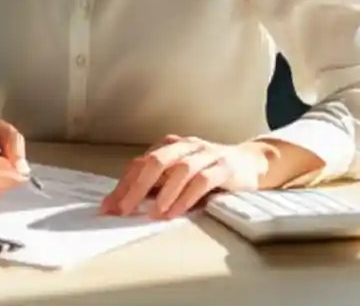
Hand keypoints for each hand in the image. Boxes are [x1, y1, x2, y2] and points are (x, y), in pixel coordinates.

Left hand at [99, 135, 272, 219]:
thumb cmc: (209, 171)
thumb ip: (156, 184)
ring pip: (179, 169)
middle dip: (136, 188)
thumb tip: (123, 203)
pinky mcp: (224, 167)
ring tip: (153, 214)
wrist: (251, 162)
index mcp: (169, 145)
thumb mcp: (179, 174)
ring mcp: (205, 154)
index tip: (108, 207)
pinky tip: (176, 211)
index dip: (122, 185)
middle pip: (155, 163)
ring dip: (164, 193)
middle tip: (123, 210)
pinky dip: (186, 197)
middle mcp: (185, 145)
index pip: (140, 163)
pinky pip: (202, 180)